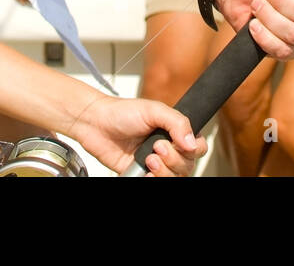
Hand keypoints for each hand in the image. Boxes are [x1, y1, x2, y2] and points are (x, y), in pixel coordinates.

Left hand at [68, 96, 206, 175]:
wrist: (95, 124)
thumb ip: (177, 122)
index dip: (192, 149)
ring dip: (163, 172)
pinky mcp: (141, 175)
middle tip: (156, 148)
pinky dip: (151, 180)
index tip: (177, 143)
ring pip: (174, 178)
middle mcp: (168, 149)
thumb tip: (192, 143)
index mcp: (175, 132)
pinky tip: (143, 172)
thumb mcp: (153, 110)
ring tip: (147, 159)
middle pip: (187, 167)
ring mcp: (155, 164)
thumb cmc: (122, 112)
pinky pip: (155, 184)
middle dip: (173, 160)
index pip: (198, 148)